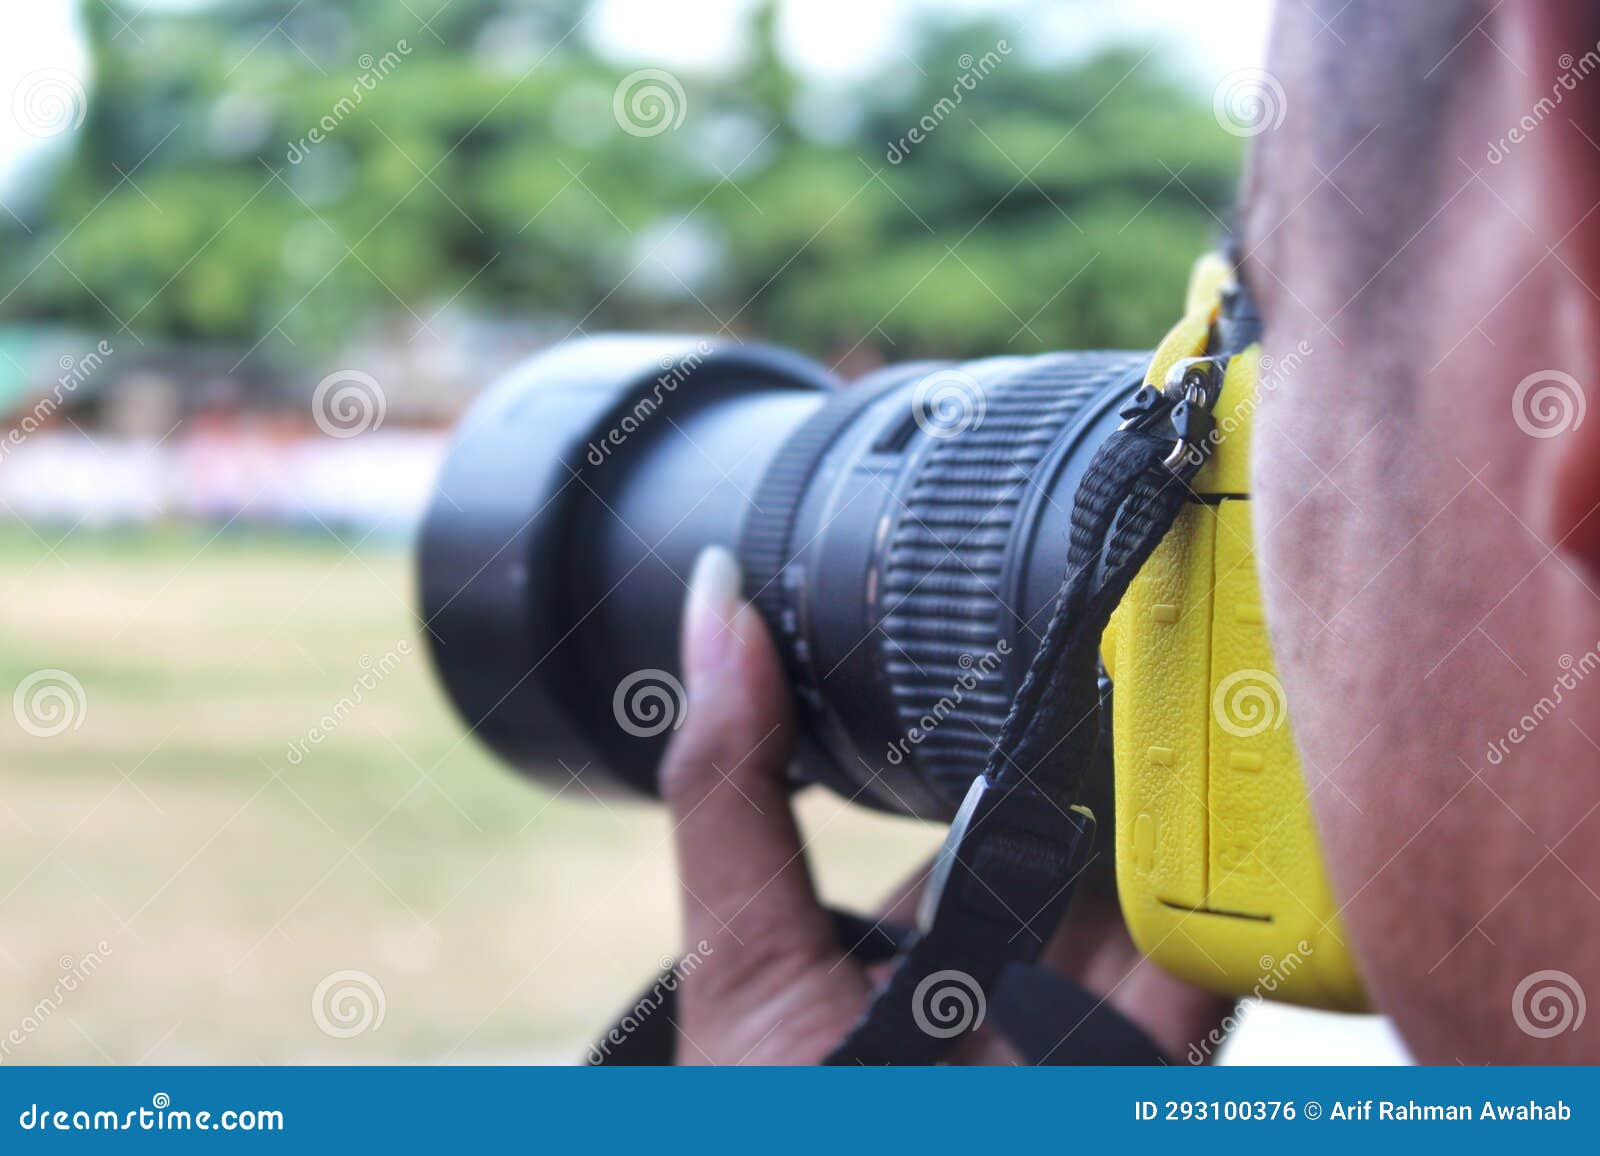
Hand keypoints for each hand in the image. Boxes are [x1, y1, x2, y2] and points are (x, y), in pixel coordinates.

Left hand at [660, 546, 1233, 1064]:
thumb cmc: (773, 1128)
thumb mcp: (742, 968)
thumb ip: (731, 790)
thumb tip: (711, 598)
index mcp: (913, 946)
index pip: (976, 805)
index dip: (1006, 714)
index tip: (1033, 613)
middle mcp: (1009, 978)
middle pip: (1081, 836)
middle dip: (1110, 748)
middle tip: (1141, 624)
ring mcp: (1082, 1025)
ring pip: (1157, 884)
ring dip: (1187, 798)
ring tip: (1206, 679)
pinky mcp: (1142, 1068)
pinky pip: (1219, 968)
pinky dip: (1248, 891)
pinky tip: (1260, 797)